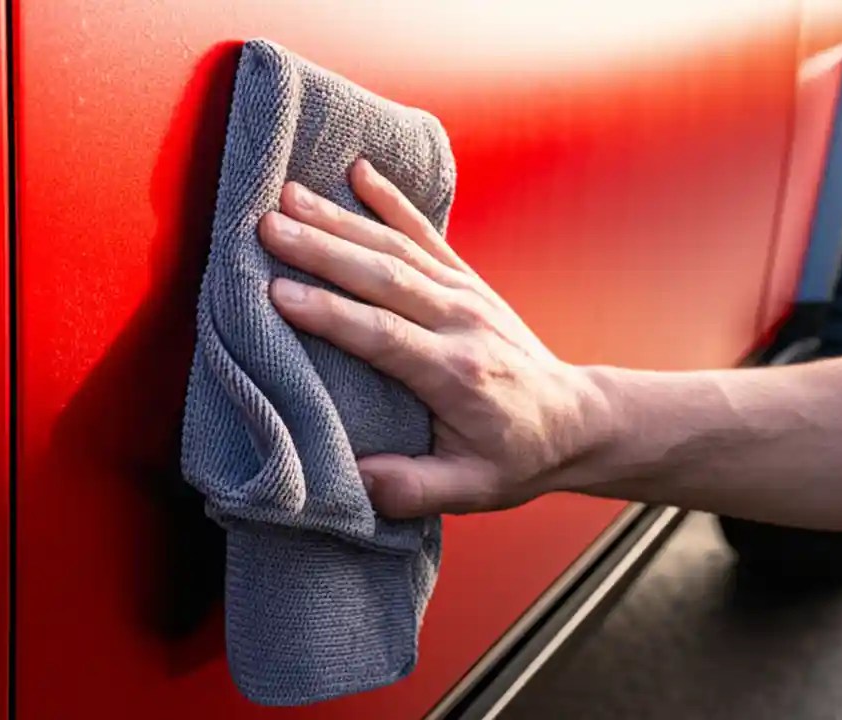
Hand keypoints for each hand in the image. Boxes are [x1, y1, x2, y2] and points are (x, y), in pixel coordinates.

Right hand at [259, 159, 612, 517]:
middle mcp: (460, 322)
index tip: (278, 293)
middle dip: (322, 249)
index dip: (330, 314)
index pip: (384, 335)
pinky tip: (357, 171)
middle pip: (384, 277)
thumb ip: (414, 488)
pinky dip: (390, 199)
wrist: (574, 421)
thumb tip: (356, 478)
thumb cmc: (515, 456)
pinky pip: (424, 233)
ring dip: (340, 219)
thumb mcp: (472, 490)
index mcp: (456, 374)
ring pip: (397, 247)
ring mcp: (465, 293)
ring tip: (288, 195)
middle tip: (267, 227)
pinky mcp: (466, 280)